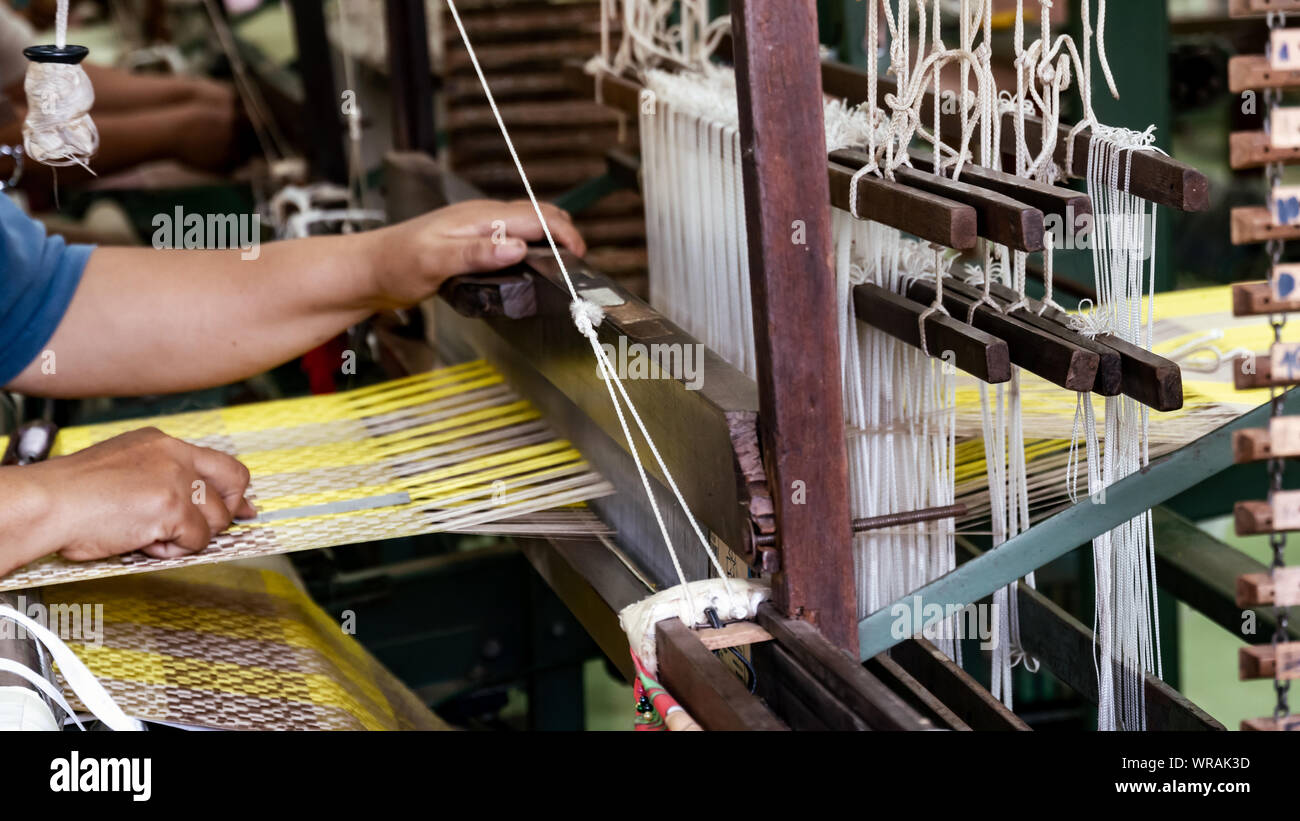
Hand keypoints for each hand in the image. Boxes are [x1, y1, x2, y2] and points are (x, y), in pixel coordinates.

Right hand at [24, 427, 254, 564]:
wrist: (46, 503)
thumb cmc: (74, 496)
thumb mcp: (126, 471)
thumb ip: (167, 481)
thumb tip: (205, 502)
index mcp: (162, 443)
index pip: (220, 463)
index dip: (234, 490)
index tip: (242, 508)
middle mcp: (175, 455)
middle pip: (235, 483)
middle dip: (226, 511)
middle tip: (201, 529)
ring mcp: (176, 479)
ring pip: (215, 519)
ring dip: (188, 537)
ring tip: (149, 535)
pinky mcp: (172, 506)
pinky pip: (196, 540)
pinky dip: (173, 550)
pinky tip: (144, 542)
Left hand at [365, 199, 586, 308]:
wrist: (368, 269)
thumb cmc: (395, 264)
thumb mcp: (435, 261)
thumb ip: (477, 253)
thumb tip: (517, 247)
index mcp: (478, 218)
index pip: (534, 217)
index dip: (563, 233)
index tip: (579, 252)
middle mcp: (480, 217)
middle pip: (535, 214)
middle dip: (563, 230)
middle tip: (579, 257)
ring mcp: (476, 227)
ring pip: (524, 223)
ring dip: (549, 235)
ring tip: (564, 257)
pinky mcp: (470, 241)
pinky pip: (510, 235)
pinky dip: (531, 244)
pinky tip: (530, 260)